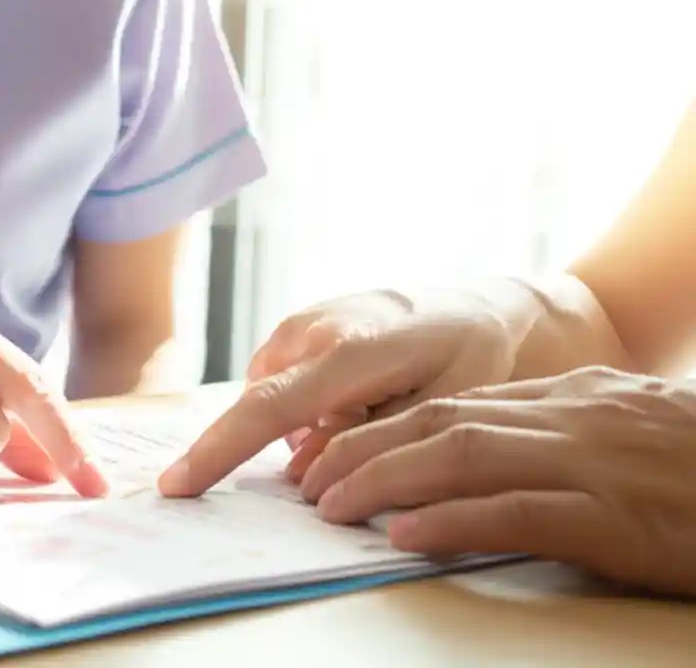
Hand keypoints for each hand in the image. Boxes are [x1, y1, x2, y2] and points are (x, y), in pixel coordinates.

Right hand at [159, 287, 527, 495]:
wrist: (477, 308)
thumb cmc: (470, 361)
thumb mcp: (441, 411)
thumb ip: (370, 445)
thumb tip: (302, 474)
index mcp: (347, 351)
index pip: (266, 408)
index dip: (218, 451)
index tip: (175, 486)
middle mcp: (309, 330)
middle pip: (263, 409)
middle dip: (298, 442)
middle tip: (372, 426)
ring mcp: (297, 323)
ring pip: (271, 400)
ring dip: (306, 424)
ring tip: (371, 407)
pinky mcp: (294, 326)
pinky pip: (278, 384)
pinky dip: (304, 405)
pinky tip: (353, 397)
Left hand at [301, 366, 695, 596]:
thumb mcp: (628, 435)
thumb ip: (557, 437)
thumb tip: (476, 457)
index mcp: (572, 398)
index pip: (455, 405)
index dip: (382, 429)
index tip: (331, 452)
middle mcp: (574, 418)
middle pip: (442, 422)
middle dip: (363, 450)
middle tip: (307, 482)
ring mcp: (596, 463)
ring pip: (464, 456)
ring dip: (385, 481)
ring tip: (330, 506)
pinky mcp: (619, 517)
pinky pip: (518, 512)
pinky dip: (453, 522)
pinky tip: (404, 537)